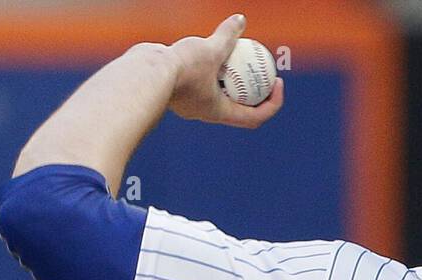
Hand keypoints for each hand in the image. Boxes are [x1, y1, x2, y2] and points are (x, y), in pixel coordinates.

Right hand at [166, 14, 284, 126]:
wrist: (144, 74)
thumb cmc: (179, 68)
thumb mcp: (210, 48)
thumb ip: (227, 36)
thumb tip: (241, 20)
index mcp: (219, 112)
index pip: (255, 117)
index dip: (272, 103)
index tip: (278, 82)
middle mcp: (206, 112)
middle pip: (240, 108)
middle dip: (255, 93)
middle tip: (264, 71)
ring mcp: (191, 104)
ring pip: (218, 94)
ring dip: (231, 81)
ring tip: (238, 58)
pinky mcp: (179, 92)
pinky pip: (201, 82)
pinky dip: (210, 71)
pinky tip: (211, 51)